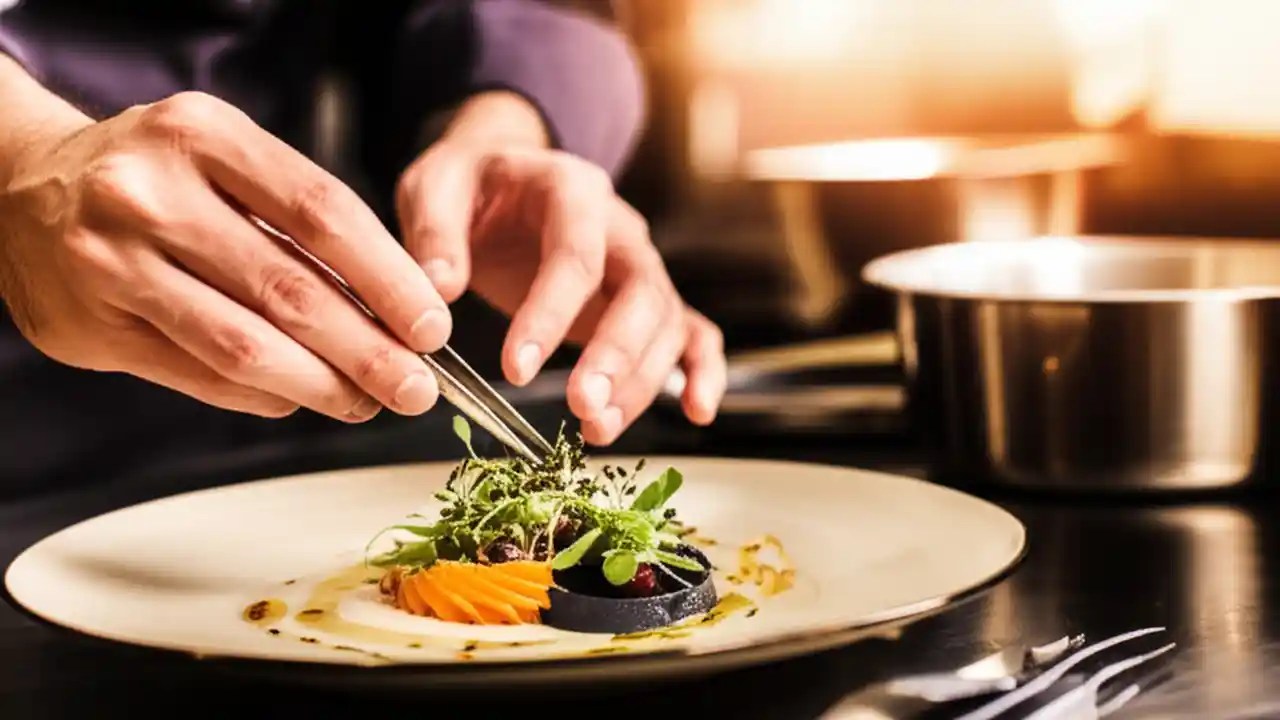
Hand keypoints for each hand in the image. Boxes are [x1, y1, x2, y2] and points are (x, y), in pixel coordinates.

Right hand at [0, 92, 452, 420]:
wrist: (21, 185)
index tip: (432, 325)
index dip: (388, 278)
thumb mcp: (225, 159)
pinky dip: (264, 395)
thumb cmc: (155, 175)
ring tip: (368, 401)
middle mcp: (151, 194)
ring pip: (243, 345)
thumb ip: (299, 223)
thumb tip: (393, 309)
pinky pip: (199, 376)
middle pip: (288, 288)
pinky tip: (301, 397)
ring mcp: (111, 262)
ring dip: (321, 386)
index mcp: (203, 136)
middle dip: (368, 349)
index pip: (322, 213)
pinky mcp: (90, 326)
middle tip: (416, 386)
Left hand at [396, 93, 726, 444]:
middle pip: (640, 291)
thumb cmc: (469, 186)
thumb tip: (440, 289)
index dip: (551, 313)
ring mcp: (638, 264)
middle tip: (583, 407)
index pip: (576, 254)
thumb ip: (435, 233)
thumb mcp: (434, 189)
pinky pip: (691, 331)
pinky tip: (696, 412)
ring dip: (641, 380)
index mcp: (570, 189)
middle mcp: (619, 227)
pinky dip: (702, 370)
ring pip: (665, 322)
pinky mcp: (642, 299)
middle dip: (616, 355)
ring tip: (597, 429)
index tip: (515, 369)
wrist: (499, 178)